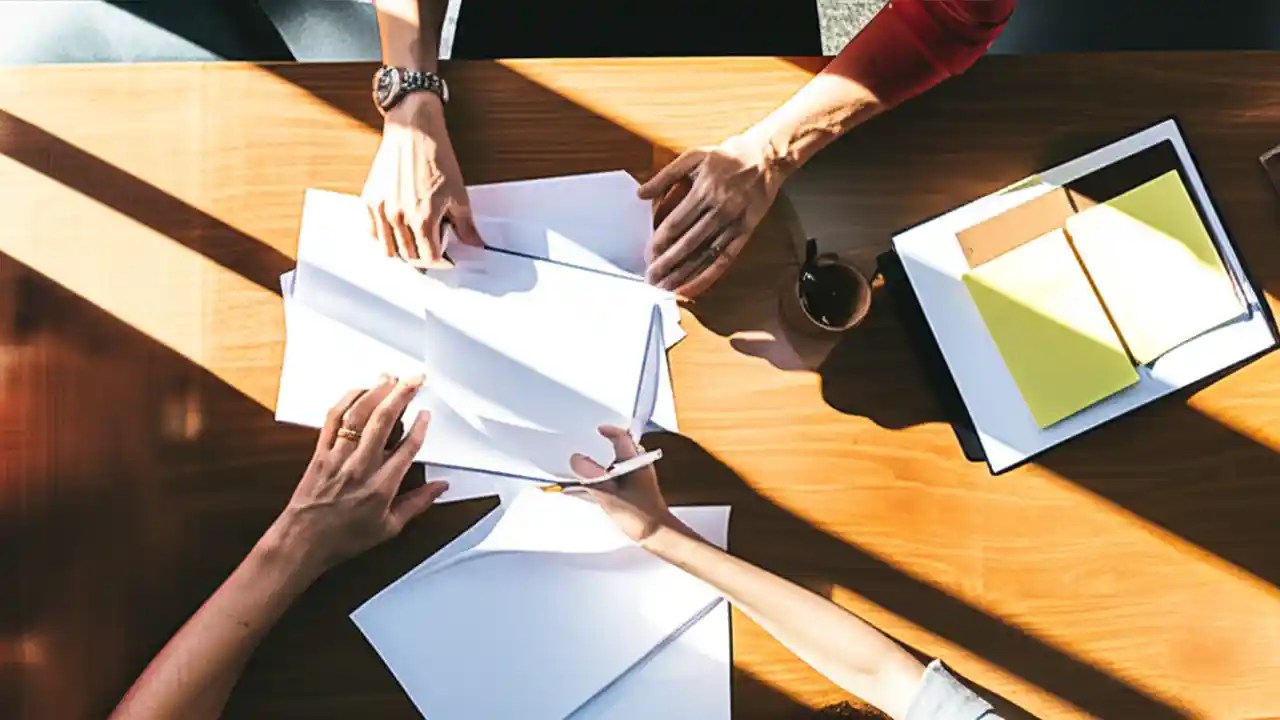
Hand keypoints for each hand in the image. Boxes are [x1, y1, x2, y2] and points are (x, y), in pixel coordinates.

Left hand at [266, 375, 448, 576]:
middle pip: (383, 422)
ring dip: (375, 392)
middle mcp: (359, 468)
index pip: (406, 449)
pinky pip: (333, 420)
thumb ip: (417, 503)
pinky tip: (358, 391)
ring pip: (358, 416)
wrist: (303, 541)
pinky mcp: (320, 452)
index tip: (426, 414)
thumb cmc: (344, 537)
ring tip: (389, 378)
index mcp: (380, 488)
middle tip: (414, 380)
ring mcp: (338, 457)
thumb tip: (440, 487)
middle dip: (401, 396)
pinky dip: (346, 400)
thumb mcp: (389, 528)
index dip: (419, 428)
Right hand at [361, 95, 482, 267]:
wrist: (414, 132)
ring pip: (388, 248)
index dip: (440, 262)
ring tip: (415, 241)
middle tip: (433, 248)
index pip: (429, 258)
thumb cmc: (435, 158)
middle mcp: (398, 216)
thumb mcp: (458, 194)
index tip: (446, 258)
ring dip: (403, 250)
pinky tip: (396, 230)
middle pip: (409, 256)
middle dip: (423, 257)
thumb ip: (466, 225)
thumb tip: (475, 245)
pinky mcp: (369, 199)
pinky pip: (373, 231)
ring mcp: (381, 209)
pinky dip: (384, 236)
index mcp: (422, 218)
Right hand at [569, 426, 679, 543]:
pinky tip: (600, 491)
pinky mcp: (639, 494)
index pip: (622, 437)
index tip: (599, 430)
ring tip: (593, 471)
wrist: (658, 535)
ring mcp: (641, 481)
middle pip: (624, 450)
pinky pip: (622, 480)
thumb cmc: (640, 515)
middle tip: (597, 447)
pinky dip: (610, 480)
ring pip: (623, 466)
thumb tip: (576, 459)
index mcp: (635, 462)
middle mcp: (640, 468)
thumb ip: (591, 475)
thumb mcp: (608, 493)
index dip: (609, 431)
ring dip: (608, 465)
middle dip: (610, 447)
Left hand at [639, 134, 786, 296]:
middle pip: (688, 243)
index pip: (676, 223)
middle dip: (667, 264)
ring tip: (667, 289)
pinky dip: (708, 276)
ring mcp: (733, 223)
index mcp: (704, 190)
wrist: (766, 156)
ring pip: (705, 255)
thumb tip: (640, 194)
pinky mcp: (745, 232)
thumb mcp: (693, 157)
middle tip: (651, 279)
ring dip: (684, 274)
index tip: (647, 255)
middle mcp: (719, 209)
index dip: (660, 242)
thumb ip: (665, 176)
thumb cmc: (727, 156)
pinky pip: (725, 259)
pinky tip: (693, 288)